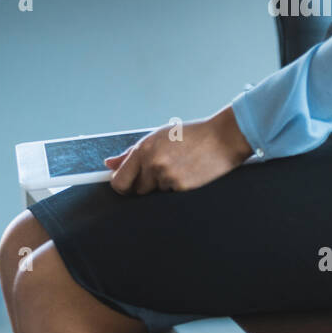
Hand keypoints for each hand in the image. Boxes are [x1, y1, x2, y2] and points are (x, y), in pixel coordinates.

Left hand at [105, 107, 251, 194]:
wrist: (221, 138)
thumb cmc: (189, 136)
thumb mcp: (158, 137)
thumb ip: (131, 153)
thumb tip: (109, 164)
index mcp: (144, 149)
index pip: (119, 181)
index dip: (121, 185)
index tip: (126, 186)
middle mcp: (153, 164)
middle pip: (137, 191)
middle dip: (144, 186)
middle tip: (161, 172)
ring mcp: (168, 177)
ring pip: (155, 194)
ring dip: (162, 186)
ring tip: (179, 168)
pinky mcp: (183, 188)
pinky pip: (171, 197)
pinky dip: (177, 189)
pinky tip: (188, 173)